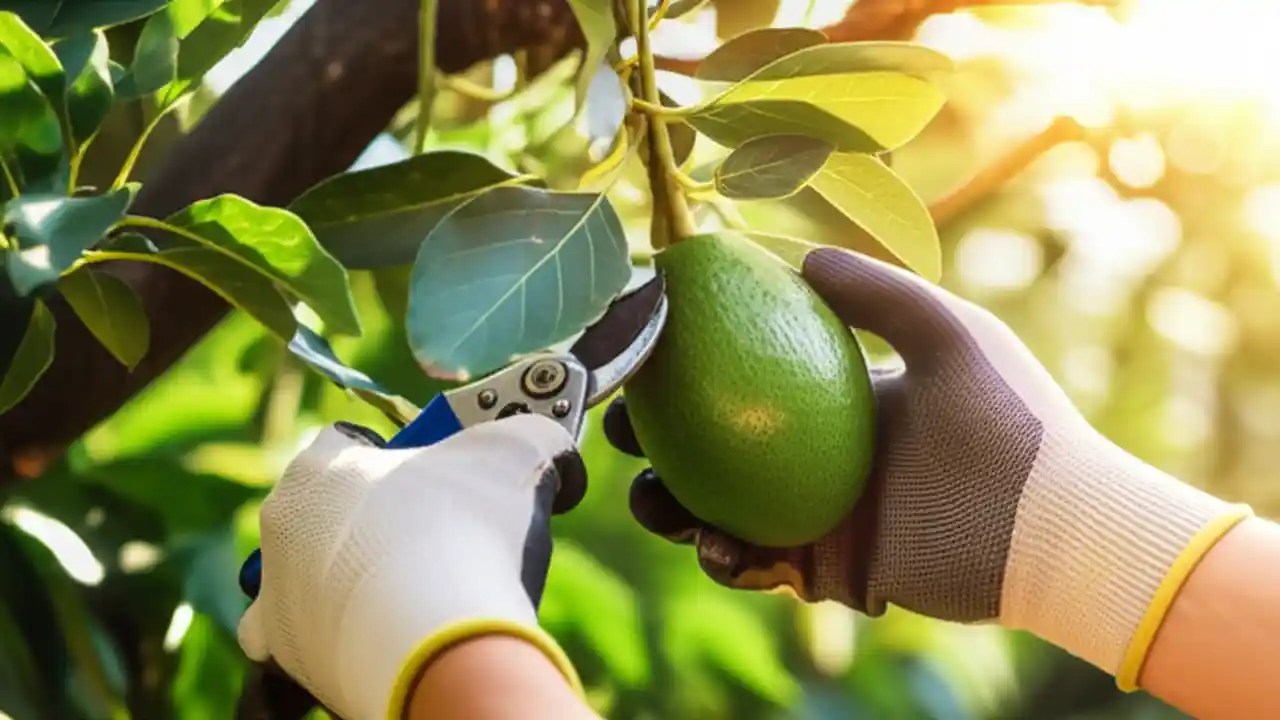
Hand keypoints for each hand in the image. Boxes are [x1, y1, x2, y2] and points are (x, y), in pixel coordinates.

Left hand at [237, 415, 587, 719]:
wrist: (435, 647)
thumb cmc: (463, 533)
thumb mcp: (518, 452)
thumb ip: (532, 431)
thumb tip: (548, 441)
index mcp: (320, 466)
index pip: (353, 439)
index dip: (402, 451)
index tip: (442, 472)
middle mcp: (284, 525)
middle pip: (336, 508)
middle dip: (384, 517)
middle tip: (444, 533)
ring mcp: (277, 593)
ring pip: (320, 573)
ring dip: (362, 576)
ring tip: (424, 590)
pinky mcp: (288, 652)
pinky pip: (312, 637)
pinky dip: (348, 633)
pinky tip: (392, 633)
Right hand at [607, 246, 1248, 685]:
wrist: (1055, 529)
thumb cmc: (1012, 422)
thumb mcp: (951, 334)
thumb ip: (881, 293)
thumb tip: (801, 256)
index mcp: (839, 395)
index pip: (743, 371)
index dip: (687, 362)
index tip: (642, 344)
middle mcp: (816, 452)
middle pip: (711, 443)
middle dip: (655, 439)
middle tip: (620, 424)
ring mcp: (815, 511)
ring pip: (716, 507)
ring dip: (672, 506)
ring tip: (654, 498)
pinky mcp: (825, 567)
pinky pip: (756, 563)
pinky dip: (724, 557)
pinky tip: (715, 545)